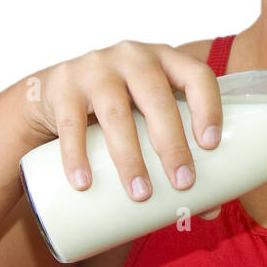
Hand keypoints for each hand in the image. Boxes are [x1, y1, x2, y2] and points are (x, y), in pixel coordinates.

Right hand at [20, 40, 223, 217]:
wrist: (54, 91)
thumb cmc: (120, 107)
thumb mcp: (149, 116)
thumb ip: (177, 152)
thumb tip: (208, 209)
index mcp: (165, 60)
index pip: (196, 75)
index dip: (208, 107)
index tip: (211, 146)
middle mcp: (132, 56)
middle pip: (157, 99)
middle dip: (172, 144)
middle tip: (183, 183)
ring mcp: (95, 68)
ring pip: (116, 114)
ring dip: (130, 158)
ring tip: (140, 193)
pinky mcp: (62, 87)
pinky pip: (70, 124)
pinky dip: (77, 156)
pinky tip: (84, 182)